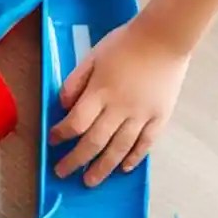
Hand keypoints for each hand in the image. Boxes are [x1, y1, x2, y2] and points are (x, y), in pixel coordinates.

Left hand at [49, 17, 189, 186]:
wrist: (164, 37)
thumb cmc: (125, 44)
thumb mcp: (92, 56)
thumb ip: (75, 81)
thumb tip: (63, 106)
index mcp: (100, 92)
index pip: (76, 122)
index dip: (62, 135)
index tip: (54, 141)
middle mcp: (120, 108)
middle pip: (94, 142)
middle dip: (76, 160)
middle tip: (63, 173)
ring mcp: (142, 115)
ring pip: (119, 149)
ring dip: (103, 167)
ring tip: (90, 180)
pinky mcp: (160, 117)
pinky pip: (146, 143)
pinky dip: (134, 158)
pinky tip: (124, 169)